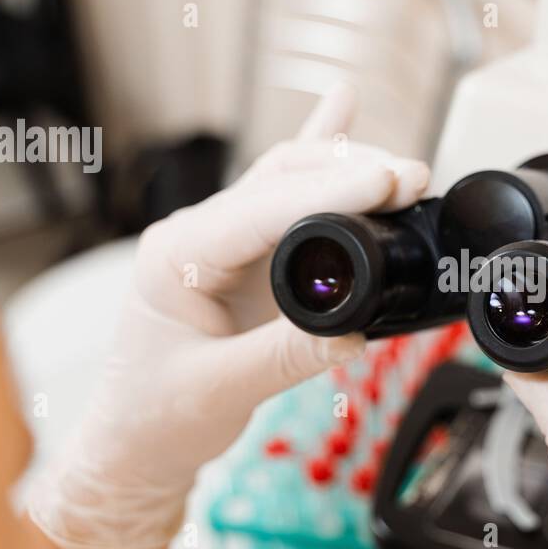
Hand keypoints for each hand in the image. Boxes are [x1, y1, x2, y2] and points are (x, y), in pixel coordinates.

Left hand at [28, 85, 429, 548]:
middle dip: (349, 172)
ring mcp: (225, 242)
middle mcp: (199, 236)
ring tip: (403, 169)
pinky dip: (318, 154)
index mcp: (178, 255)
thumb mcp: (220, 391)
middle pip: (280, 178)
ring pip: (289, 180)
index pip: (261, 209)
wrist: (136, 441)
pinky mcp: (249, 257)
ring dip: (346, 167)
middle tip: (412, 179)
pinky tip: (342, 106)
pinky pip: (288, 194)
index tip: (388, 184)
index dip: (330, 192)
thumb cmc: (156, 416)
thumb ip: (285, 358)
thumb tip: (354, 332)